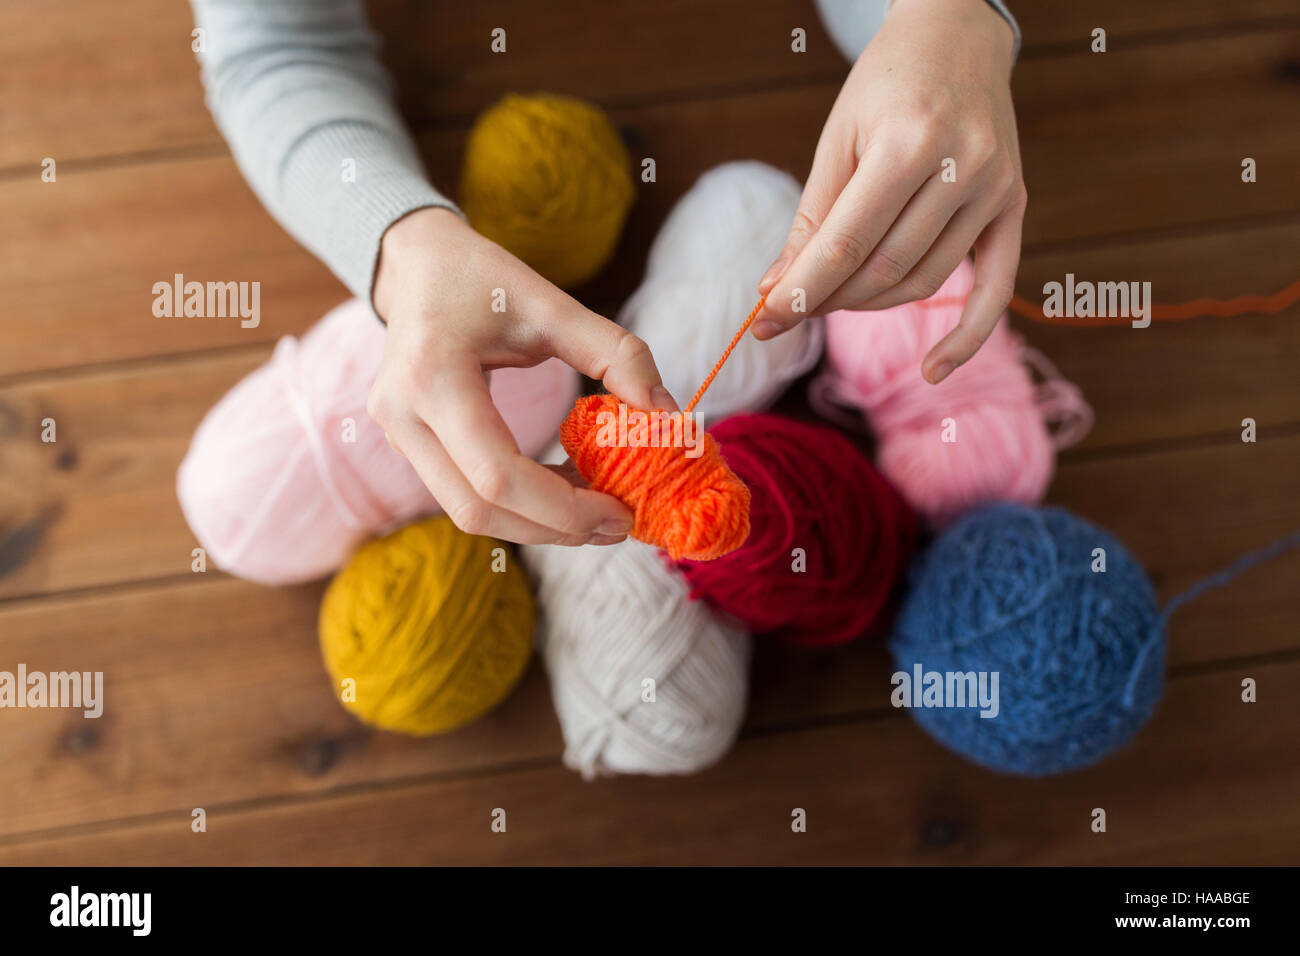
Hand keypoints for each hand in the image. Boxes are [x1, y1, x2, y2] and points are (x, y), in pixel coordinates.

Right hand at [368, 207, 676, 545]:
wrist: (416, 266)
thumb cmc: (483, 278)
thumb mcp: (551, 303)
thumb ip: (615, 353)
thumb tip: (668, 414)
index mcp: (432, 377)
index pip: (497, 474)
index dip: (562, 508)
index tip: (620, 511)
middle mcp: (402, 416)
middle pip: (479, 508)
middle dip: (554, 528)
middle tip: (617, 523)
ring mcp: (395, 436)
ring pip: (467, 512)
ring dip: (537, 523)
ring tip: (596, 509)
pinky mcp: (407, 446)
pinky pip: (463, 494)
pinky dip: (517, 504)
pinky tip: (563, 489)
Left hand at [755, 0, 1025, 383]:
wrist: (956, 38)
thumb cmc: (883, 87)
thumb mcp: (837, 139)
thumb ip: (812, 219)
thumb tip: (776, 292)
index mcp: (908, 142)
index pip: (844, 245)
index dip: (800, 292)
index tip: (762, 323)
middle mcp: (962, 166)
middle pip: (885, 270)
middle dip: (829, 300)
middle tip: (792, 305)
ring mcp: (996, 189)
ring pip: (925, 282)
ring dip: (871, 305)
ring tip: (834, 298)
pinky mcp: (1014, 206)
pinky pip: (996, 289)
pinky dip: (966, 337)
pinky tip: (932, 371)